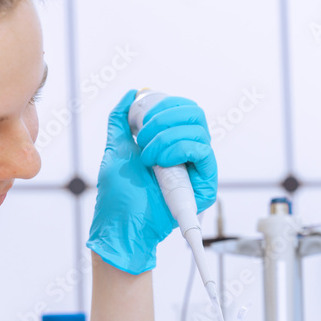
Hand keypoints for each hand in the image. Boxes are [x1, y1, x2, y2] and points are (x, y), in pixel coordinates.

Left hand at [86, 89, 218, 274]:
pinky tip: (160, 163)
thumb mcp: (115, 149)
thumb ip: (121, 120)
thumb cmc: (119, 196)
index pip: (182, 108)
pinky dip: (179, 149)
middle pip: (194, 113)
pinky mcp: (205, 183)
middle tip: (143, 137)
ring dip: (166, 138)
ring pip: (197, 129)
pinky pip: (203, 151)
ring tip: (147, 159)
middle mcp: (188, 152)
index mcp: (171, 142)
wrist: (122, 226)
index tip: (141, 118)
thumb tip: (131, 94)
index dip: (165, 104)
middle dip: (164, 117)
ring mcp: (197, 167)